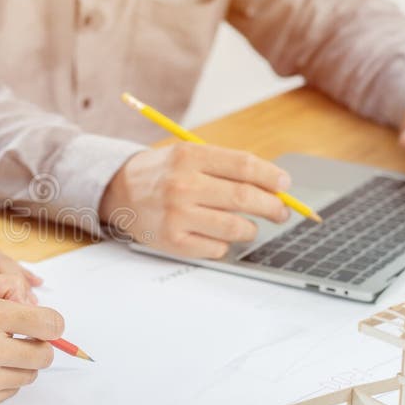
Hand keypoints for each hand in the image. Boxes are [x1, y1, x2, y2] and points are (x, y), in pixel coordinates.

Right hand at [0, 274, 63, 404]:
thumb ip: (2, 285)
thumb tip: (31, 301)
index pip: (50, 325)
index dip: (51, 324)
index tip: (43, 325)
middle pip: (44, 355)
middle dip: (37, 345)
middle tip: (18, 339)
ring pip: (29, 375)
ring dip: (19, 364)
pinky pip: (9, 392)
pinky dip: (2, 381)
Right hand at [99, 143, 291, 257]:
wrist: (119, 192)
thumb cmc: (163, 173)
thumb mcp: (188, 155)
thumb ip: (226, 166)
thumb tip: (275, 186)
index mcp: (189, 156)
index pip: (244, 166)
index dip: (272, 177)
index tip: (285, 185)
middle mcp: (182, 185)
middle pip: (245, 197)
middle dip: (273, 207)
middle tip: (281, 212)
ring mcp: (176, 215)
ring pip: (236, 227)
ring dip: (251, 229)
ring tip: (249, 226)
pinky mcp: (172, 241)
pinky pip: (217, 248)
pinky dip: (225, 244)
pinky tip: (217, 235)